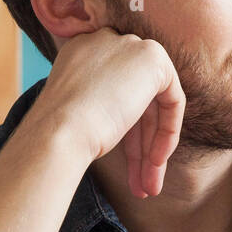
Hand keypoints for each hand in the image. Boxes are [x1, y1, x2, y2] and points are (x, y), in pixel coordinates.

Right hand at [26, 27, 184, 198]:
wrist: (59, 130)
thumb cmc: (59, 133)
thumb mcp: (79, 114)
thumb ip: (104, 107)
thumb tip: (126, 125)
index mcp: (81, 52)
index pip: (113, 94)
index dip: (125, 134)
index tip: (124, 165)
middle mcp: (105, 42)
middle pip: (135, 103)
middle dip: (139, 149)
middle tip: (139, 185)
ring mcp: (130, 46)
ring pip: (152, 107)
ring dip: (151, 152)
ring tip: (146, 189)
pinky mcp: (153, 58)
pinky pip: (172, 100)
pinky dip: (166, 134)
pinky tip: (155, 163)